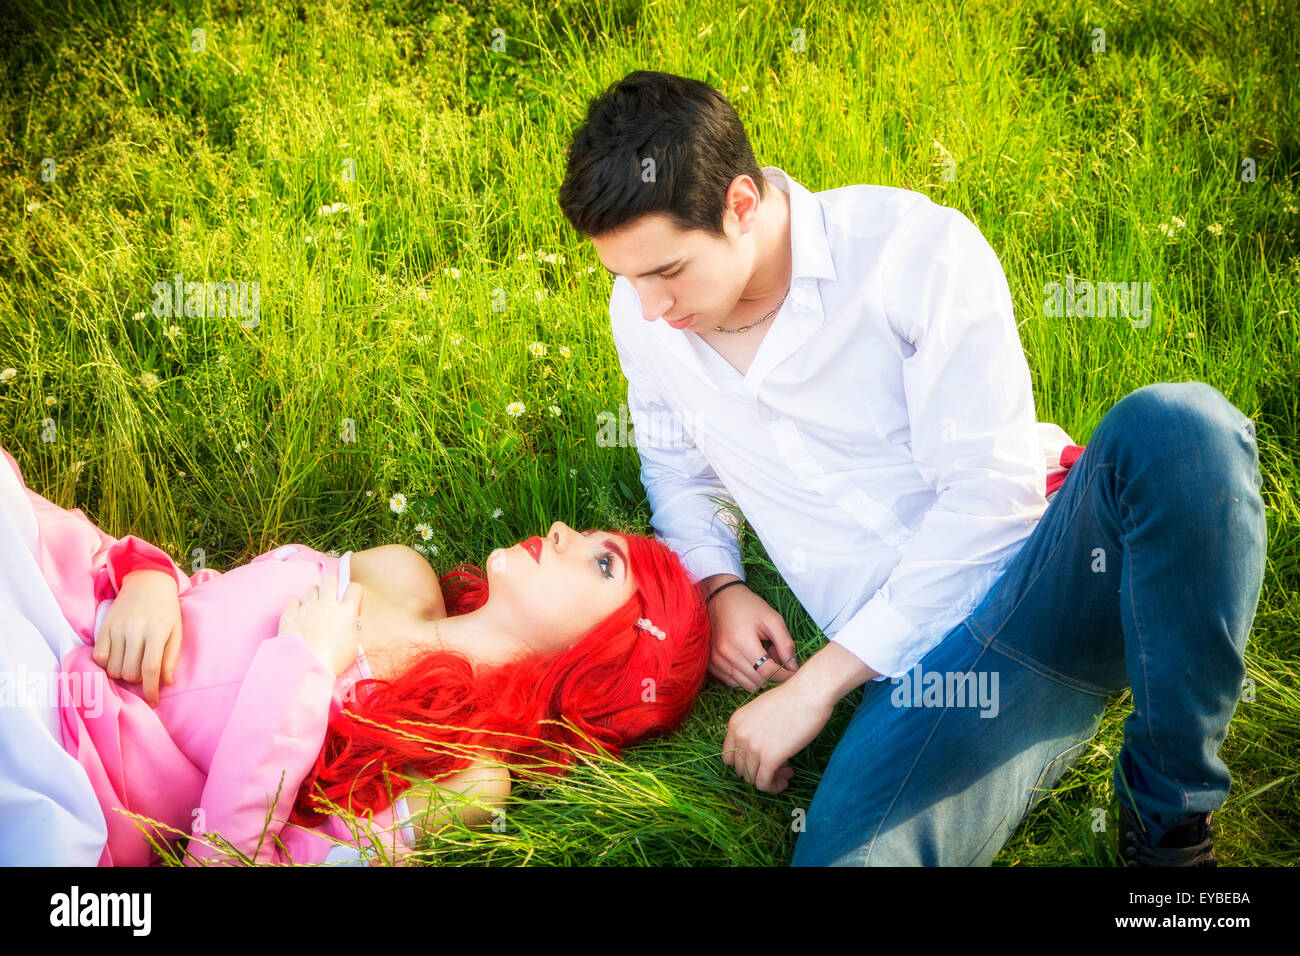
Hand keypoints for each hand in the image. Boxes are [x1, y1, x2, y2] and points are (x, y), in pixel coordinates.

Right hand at [92, 569, 181, 707]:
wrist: (147, 582)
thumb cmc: (166, 609)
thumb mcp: (176, 631)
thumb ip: (171, 657)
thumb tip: (166, 683)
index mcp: (157, 631)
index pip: (151, 669)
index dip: (151, 690)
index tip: (153, 702)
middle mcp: (135, 630)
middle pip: (130, 672)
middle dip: (137, 680)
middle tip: (143, 672)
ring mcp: (117, 628)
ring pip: (113, 668)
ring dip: (122, 673)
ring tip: (131, 664)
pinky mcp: (104, 626)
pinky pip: (99, 657)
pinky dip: (107, 664)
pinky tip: (117, 658)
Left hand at [278, 570, 364, 677]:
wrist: (307, 669)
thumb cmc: (333, 662)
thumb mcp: (353, 647)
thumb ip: (353, 630)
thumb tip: (349, 624)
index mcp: (346, 612)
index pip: (355, 588)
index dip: (354, 594)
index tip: (352, 605)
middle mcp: (327, 604)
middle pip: (330, 579)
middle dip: (332, 585)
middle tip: (331, 598)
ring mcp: (307, 608)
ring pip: (311, 588)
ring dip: (314, 597)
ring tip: (314, 610)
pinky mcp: (290, 614)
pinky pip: (293, 600)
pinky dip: (296, 605)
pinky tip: (298, 616)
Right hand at [705, 579, 798, 691]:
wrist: (721, 598)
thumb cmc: (749, 606)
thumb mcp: (773, 619)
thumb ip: (785, 644)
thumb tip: (793, 668)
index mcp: (741, 641)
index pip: (767, 671)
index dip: (784, 676)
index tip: (793, 672)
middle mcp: (726, 654)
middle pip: (757, 681)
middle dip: (773, 676)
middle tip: (779, 660)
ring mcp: (717, 661)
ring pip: (747, 686)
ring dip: (761, 679)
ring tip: (765, 660)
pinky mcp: (712, 665)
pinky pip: (734, 683)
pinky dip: (747, 679)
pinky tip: (752, 664)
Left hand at [721, 676, 832, 793]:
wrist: (809, 693)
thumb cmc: (792, 698)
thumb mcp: (761, 710)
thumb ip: (754, 729)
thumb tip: (760, 751)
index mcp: (735, 722)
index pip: (728, 756)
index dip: (745, 762)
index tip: (762, 760)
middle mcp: (739, 735)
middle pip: (740, 769)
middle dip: (758, 771)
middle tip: (780, 766)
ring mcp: (753, 747)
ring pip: (751, 779)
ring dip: (769, 779)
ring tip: (786, 771)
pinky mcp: (769, 758)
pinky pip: (764, 784)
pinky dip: (774, 787)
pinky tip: (787, 778)